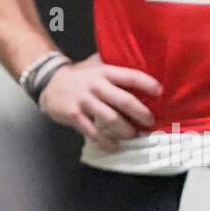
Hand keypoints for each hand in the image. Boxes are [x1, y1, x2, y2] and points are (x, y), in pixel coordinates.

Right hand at [39, 52, 161, 152]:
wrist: (48, 82)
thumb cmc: (80, 74)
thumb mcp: (96, 64)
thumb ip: (114, 65)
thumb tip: (144, 67)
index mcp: (104, 71)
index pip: (129, 76)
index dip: (146, 83)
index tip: (160, 92)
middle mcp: (95, 85)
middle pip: (123, 100)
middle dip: (140, 113)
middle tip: (150, 121)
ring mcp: (84, 101)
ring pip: (110, 119)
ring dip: (126, 130)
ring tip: (134, 135)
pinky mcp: (74, 116)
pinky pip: (93, 132)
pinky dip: (106, 142)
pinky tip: (115, 146)